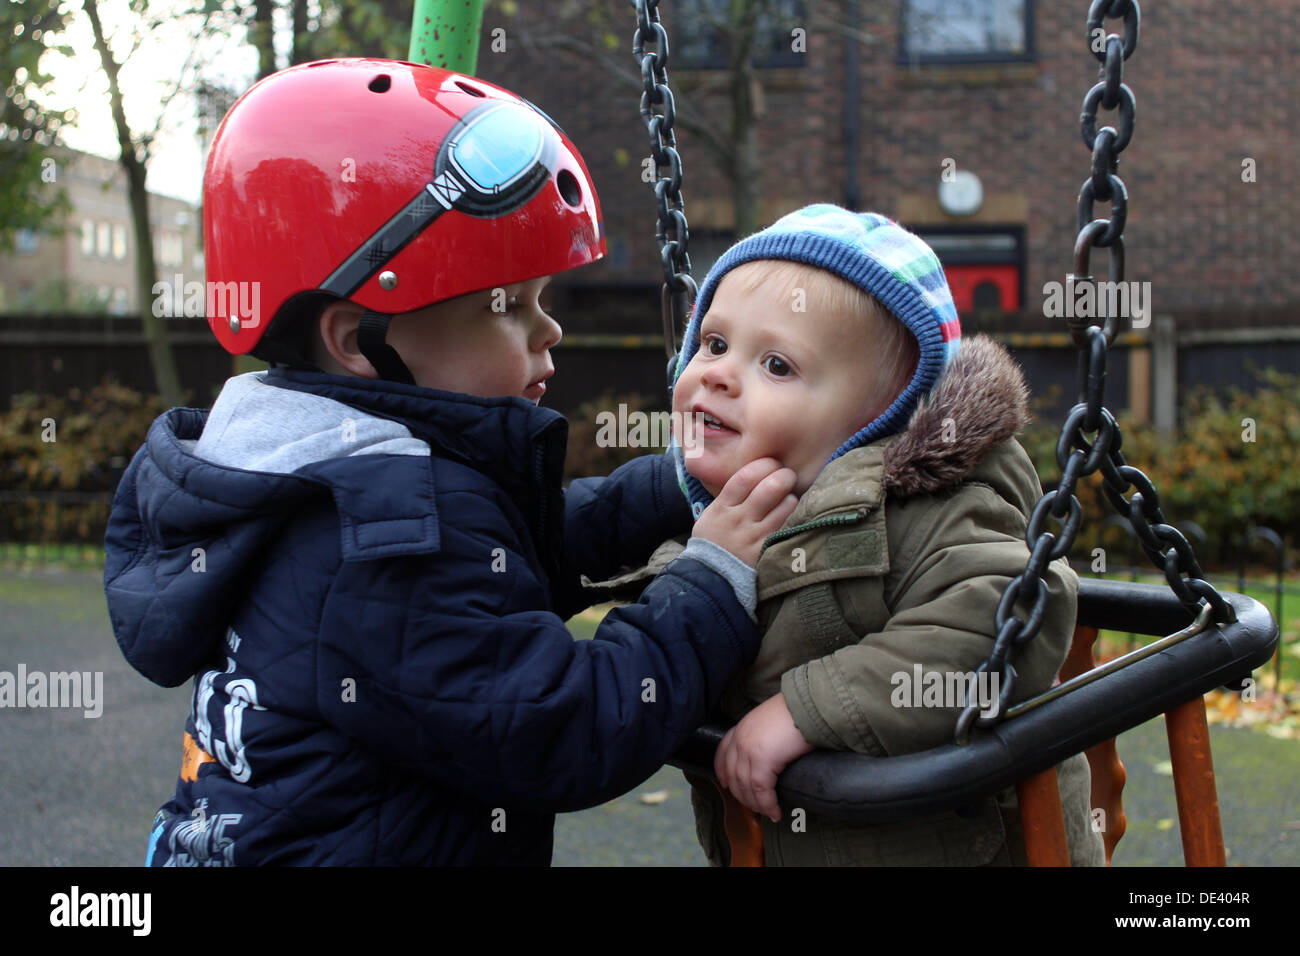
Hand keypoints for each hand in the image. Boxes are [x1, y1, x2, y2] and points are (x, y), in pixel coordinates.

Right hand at [690, 458, 797, 566]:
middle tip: (788, 475)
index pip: (745, 477)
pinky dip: (795, 517)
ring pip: (785, 506)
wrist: (711, 578)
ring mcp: (755, 537)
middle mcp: (739, 520)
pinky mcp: (768, 552)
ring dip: (792, 497)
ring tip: (790, 497)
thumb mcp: (711, 515)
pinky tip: (793, 515)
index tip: (771, 463)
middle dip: (784, 476)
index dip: (763, 465)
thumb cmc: (714, 541)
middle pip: (769, 488)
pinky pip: (789, 527)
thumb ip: (730, 495)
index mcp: (722, 508)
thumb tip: (756, 471)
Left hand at [714, 693, 814, 822]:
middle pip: (734, 775)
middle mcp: (741, 739)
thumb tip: (770, 755)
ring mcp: (749, 750)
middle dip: (742, 795)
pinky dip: (768, 805)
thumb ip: (762, 736)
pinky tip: (775, 812)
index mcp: (741, 728)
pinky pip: (762, 791)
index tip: (725, 784)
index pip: (723, 753)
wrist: (808, 705)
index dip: (722, 771)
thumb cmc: (796, 712)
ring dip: (757, 804)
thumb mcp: (769, 721)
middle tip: (754, 807)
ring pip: (746, 787)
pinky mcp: (763, 761)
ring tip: (768, 813)